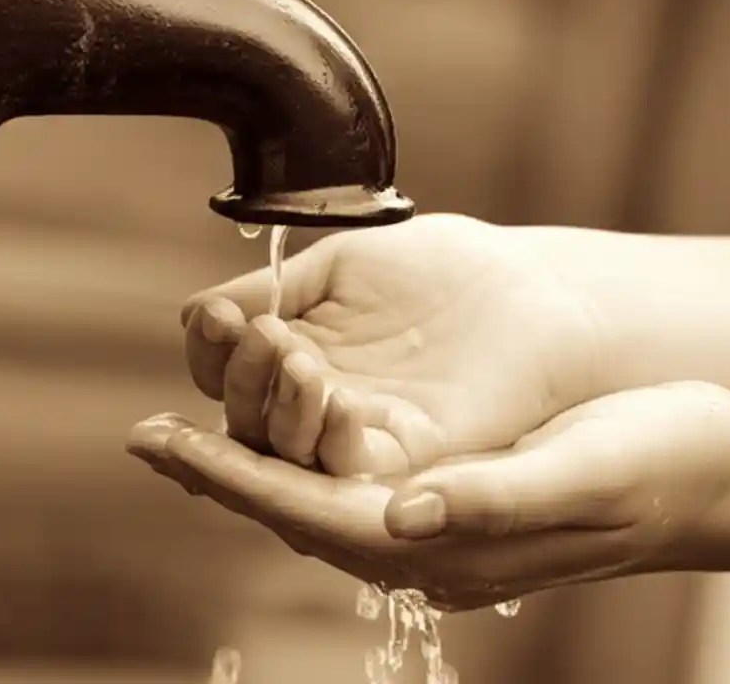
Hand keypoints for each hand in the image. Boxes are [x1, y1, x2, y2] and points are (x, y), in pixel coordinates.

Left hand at [127, 382, 729, 610]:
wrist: (720, 475)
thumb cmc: (662, 464)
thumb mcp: (585, 468)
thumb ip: (495, 496)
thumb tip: (405, 510)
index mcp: (451, 543)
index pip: (310, 513)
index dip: (225, 477)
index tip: (154, 439)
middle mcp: (436, 546)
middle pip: (297, 514)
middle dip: (220, 474)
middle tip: (146, 433)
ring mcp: (446, 531)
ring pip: (320, 500)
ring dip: (257, 462)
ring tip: (194, 422)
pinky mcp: (460, 506)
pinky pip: (358, 484)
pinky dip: (306, 454)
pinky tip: (285, 424)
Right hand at [182, 214, 613, 476]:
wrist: (530, 290)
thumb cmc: (444, 270)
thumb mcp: (342, 262)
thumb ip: (275, 287)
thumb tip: (199, 314)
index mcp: (293, 353)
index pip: (223, 369)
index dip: (210, 346)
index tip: (216, 314)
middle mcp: (314, 404)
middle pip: (240, 415)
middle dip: (236, 373)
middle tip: (256, 330)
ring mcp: (353, 437)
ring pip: (281, 447)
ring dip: (271, 401)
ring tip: (289, 350)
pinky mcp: (400, 463)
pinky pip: (344, 465)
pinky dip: (324, 433)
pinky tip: (329, 389)